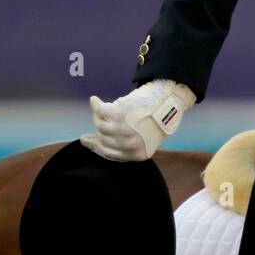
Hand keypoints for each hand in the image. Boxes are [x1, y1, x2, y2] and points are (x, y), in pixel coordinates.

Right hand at [80, 78, 195, 161]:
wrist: (168, 100)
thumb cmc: (160, 118)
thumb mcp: (149, 138)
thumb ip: (130, 144)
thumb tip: (101, 140)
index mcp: (136, 155)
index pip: (109, 154)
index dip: (95, 147)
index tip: (85, 140)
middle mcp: (127, 145)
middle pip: (103, 139)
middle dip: (98, 130)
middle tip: (96, 120)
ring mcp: (121, 130)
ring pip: (99, 126)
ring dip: (97, 116)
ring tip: (99, 107)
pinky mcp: (117, 114)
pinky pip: (100, 111)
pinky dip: (96, 105)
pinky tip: (95, 100)